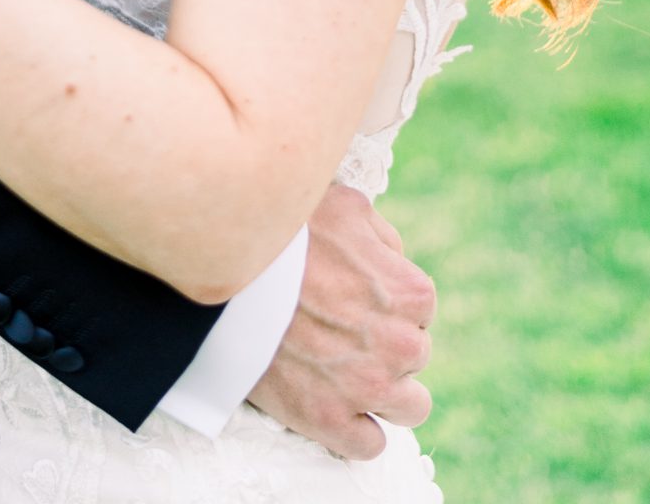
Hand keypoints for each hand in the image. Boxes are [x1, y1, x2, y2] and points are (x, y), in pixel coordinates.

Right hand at [247, 185, 434, 463]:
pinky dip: (356, 430)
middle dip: (387, 342)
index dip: (390, 301)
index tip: (357, 295)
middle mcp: (399, 345)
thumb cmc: (285, 232)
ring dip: (387, 391)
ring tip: (350, 371)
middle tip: (344, 328)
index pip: (422, 308)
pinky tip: (334, 403)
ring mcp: (365, 388)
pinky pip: (369, 445)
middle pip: (417, 355)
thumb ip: (382, 237)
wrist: (227, 270)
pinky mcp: (328, 420)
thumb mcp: (346, 206)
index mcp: (409, 292)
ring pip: (411, 407)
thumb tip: (393, 261)